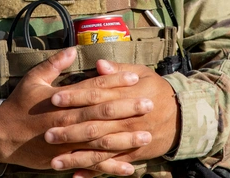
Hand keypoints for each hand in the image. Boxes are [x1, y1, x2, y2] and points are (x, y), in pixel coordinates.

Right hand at [0, 48, 152, 173]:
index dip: (115, 82)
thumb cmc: (19, 104)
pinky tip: (130, 167)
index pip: (94, 88)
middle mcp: (68, 121)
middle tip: (149, 104)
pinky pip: (92, 165)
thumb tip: (73, 49)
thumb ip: (54, 64)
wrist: (2, 135)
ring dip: (125, 139)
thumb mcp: (34, 79)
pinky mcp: (66, 159)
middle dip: (128, 109)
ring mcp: (68, 142)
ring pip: (102, 142)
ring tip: (146, 136)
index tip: (135, 77)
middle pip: (103, 114)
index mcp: (63, 100)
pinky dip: (111, 168)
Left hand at [46, 60, 179, 177]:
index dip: (75, 97)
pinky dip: (95, 171)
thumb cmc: (156, 90)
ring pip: (100, 150)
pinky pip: (111, 164)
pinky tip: (77, 176)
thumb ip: (118, 70)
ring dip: (77, 157)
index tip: (54, 98)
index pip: (97, 95)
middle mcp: (128, 120)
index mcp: (128, 96)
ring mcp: (130, 140)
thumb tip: (99, 64)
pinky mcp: (132, 154)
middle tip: (47, 134)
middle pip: (95, 125)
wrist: (181, 116)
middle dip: (70, 131)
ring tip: (55, 161)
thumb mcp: (142, 73)